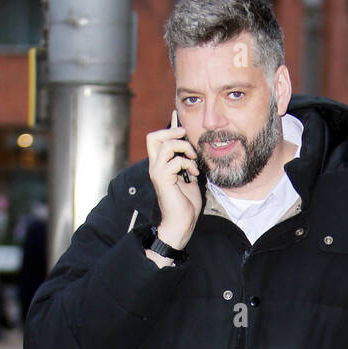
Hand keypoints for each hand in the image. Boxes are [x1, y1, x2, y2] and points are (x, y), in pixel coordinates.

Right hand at [145, 108, 201, 249]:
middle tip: (186, 139)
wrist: (182, 223)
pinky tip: (194, 174)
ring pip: (167, 145)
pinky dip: (189, 164)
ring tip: (194, 159)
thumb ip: (187, 162)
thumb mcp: (189, 177)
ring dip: (185, 148)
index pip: (156, 140)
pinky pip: (176, 160)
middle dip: (172, 132)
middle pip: (153, 137)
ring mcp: (157, 172)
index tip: (181, 125)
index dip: (168, 129)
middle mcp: (155, 167)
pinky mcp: (163, 178)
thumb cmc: (186, 204)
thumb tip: (191, 148)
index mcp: (160, 166)